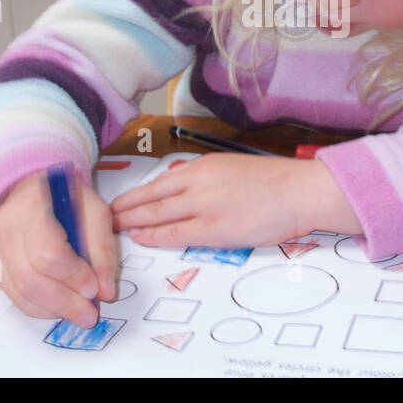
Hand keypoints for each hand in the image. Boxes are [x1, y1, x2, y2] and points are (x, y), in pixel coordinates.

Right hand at [0, 170, 117, 328]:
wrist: (32, 189)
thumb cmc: (66, 199)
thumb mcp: (95, 212)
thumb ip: (103, 251)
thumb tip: (105, 292)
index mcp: (33, 208)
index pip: (47, 252)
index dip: (72, 276)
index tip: (93, 288)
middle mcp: (5, 229)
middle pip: (30, 279)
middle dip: (64, 303)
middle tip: (89, 314)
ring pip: (20, 293)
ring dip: (53, 309)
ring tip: (78, 311)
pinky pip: (14, 296)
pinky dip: (39, 307)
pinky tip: (59, 305)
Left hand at [110, 153, 358, 248]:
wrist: (298, 192)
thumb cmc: (273, 182)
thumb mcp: (231, 167)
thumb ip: (203, 176)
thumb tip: (179, 185)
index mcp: (203, 166)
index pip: (159, 181)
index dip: (136, 193)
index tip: (120, 201)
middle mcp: (197, 182)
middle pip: (150, 197)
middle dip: (124, 208)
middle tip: (104, 217)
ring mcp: (203, 206)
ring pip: (156, 215)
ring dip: (131, 222)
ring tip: (112, 229)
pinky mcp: (213, 229)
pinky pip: (174, 233)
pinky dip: (153, 235)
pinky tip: (139, 237)